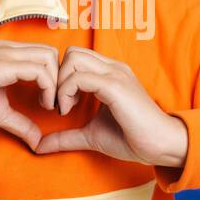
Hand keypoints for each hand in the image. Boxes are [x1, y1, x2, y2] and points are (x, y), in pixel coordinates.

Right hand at [0, 40, 59, 148]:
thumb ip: (20, 123)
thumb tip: (37, 140)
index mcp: (7, 53)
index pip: (44, 55)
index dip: (54, 77)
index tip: (51, 102)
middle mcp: (7, 48)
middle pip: (50, 53)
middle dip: (60, 78)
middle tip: (54, 102)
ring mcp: (4, 54)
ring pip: (48, 58)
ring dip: (55, 83)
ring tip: (48, 105)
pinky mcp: (2, 65)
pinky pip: (38, 71)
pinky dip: (48, 88)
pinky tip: (43, 104)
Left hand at [33, 46, 188, 168]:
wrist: (160, 145)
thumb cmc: (132, 138)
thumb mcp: (90, 135)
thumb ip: (66, 137)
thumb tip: (39, 146)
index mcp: (109, 73)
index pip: (75, 57)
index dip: (60, 78)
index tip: (58, 104)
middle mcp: (112, 68)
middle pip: (71, 52)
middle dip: (56, 76)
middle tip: (56, 104)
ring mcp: (115, 74)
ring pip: (73, 59)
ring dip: (59, 84)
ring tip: (63, 108)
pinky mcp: (115, 86)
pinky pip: (79, 77)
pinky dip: (65, 93)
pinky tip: (67, 111)